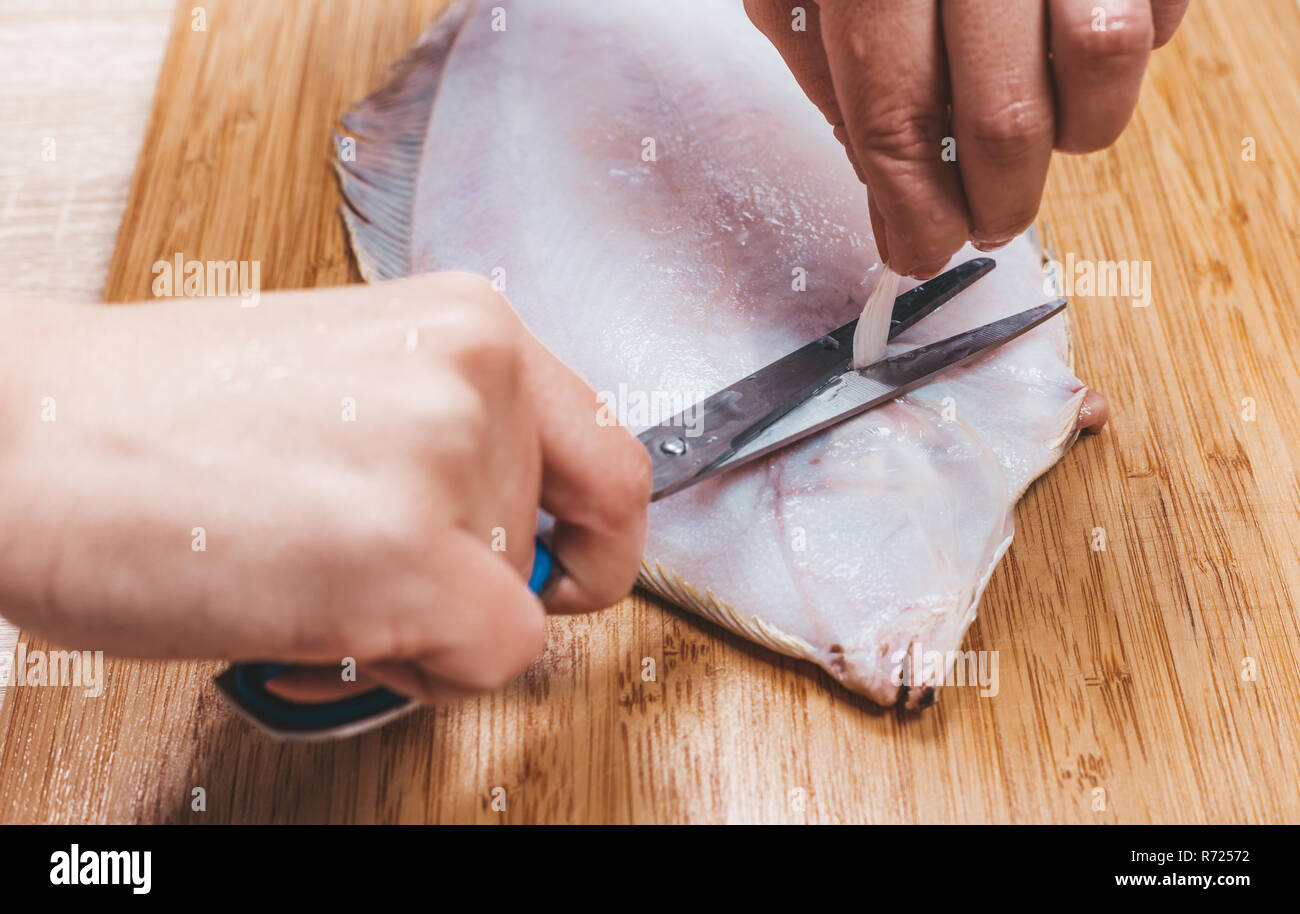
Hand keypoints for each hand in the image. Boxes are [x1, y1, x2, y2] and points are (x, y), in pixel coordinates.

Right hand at [0, 273, 650, 703]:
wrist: (22, 435)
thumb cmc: (155, 425)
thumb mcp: (350, 391)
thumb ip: (448, 442)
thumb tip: (517, 538)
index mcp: (468, 327)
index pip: (610, 455)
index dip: (596, 536)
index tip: (563, 571)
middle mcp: (476, 376)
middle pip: (551, 545)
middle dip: (473, 591)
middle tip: (377, 588)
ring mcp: (446, 458)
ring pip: (515, 610)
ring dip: (423, 634)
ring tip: (315, 595)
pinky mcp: (409, 552)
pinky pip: (493, 657)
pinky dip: (419, 674)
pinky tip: (321, 633)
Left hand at [746, 0, 1188, 276]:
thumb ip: (832, 79)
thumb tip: (888, 195)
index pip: (894, 119)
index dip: (912, 210)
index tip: (917, 251)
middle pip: (1005, 118)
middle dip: (996, 201)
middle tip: (985, 222)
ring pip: (1101, 70)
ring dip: (1074, 132)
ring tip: (1036, 127)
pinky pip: (1156, 16)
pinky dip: (1121, 53)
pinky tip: (1069, 37)